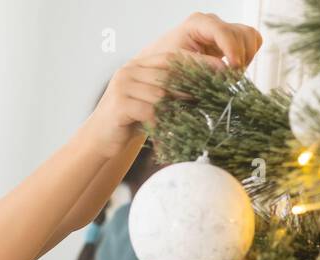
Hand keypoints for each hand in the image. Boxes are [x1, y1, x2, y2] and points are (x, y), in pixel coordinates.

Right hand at [85, 14, 263, 157]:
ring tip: (194, 115)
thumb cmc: (129, 123)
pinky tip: (170, 132)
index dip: (197, 62)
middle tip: (213, 92)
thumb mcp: (150, 103)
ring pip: (160, 93)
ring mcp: (122, 87)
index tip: (221, 68)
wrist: (99, 141)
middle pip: (168, 74)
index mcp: (138, 66)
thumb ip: (168, 92)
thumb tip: (202, 90)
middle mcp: (129, 71)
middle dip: (193, 83)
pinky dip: (162, 123)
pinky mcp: (119, 106)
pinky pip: (149, 111)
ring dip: (179, 105)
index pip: (172, 58)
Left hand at [139, 12, 262, 67]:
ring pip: (250, 37)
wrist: (159, 66)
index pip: (224, 32)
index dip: (233, 50)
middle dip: (241, 58)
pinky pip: (251, 42)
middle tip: (230, 79)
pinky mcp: (229, 40)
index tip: (233, 70)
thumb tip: (225, 71)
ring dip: (247, 58)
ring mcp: (222, 30)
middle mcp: (213, 23)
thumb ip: (202, 67)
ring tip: (232, 76)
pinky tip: (234, 70)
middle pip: (242, 33)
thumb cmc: (165, 65)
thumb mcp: (180, 67)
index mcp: (198, 23)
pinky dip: (248, 56)